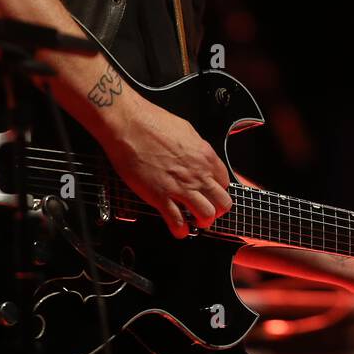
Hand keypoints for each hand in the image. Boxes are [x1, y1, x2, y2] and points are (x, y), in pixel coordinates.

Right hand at [105, 97, 232, 238]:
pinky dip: (180, 230)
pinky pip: (177, 221)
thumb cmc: (152, 122)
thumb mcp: (186, 130)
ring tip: (197, 222)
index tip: (212, 192)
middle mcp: (197, 174)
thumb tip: (197, 155)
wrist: (129, 125)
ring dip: (203, 221)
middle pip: (222, 202)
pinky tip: (179, 231)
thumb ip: (195, 147)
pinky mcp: (160, 197)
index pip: (224, 181)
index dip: (218, 189)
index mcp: (205, 156)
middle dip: (218, 209)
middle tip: (211, 211)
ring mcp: (180, 187)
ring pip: (205, 215)